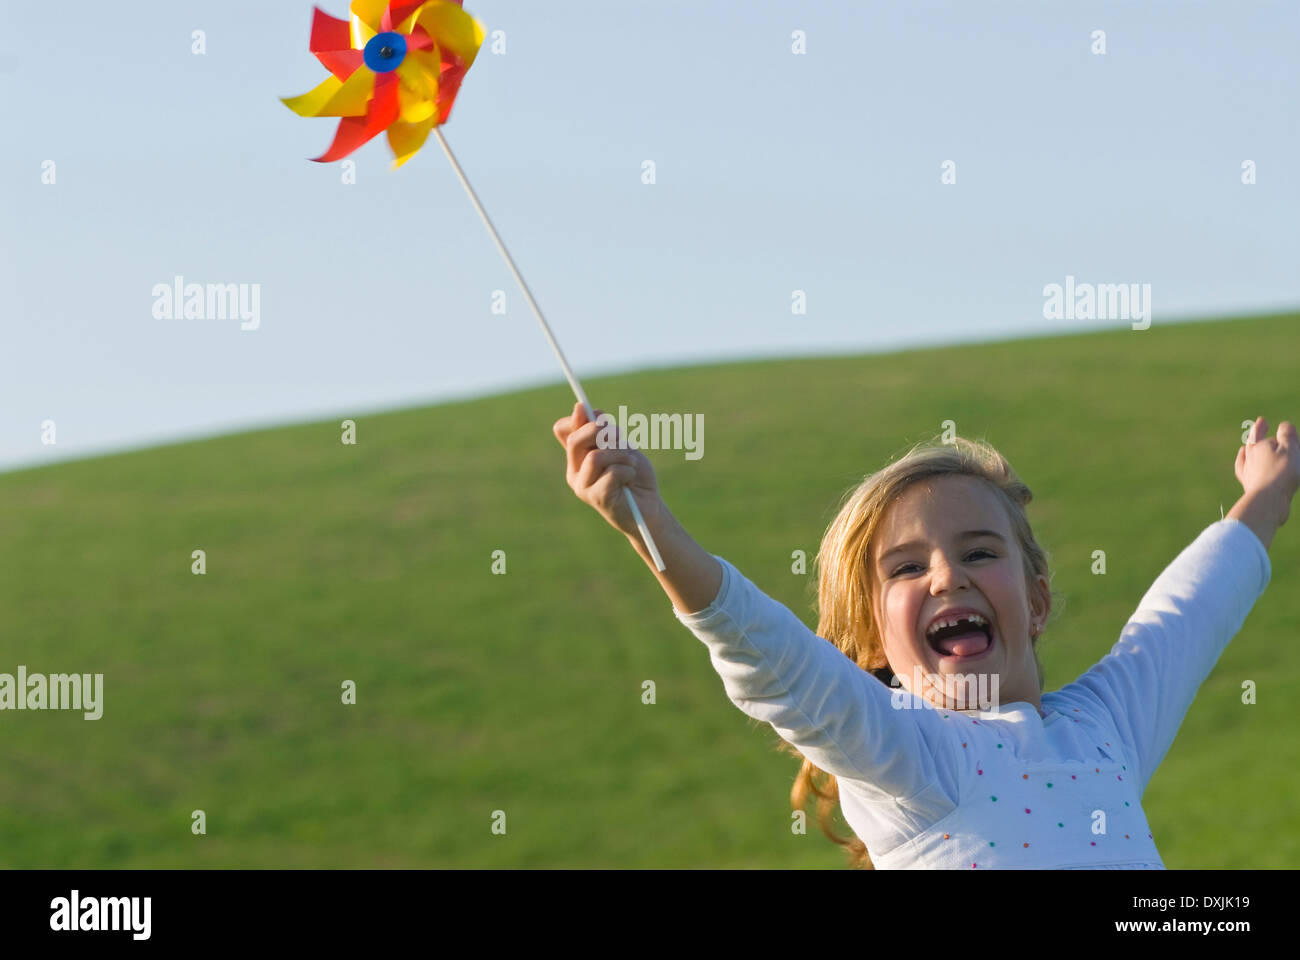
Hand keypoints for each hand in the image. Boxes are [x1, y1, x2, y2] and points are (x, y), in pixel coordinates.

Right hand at [553, 401, 661, 537]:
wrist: (648, 506)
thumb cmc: (634, 474)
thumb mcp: (621, 446)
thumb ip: (603, 432)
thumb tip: (584, 409)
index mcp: (578, 456)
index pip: (562, 430)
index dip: (578, 418)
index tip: (600, 416)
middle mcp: (575, 471)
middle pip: (575, 440)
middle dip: (600, 432)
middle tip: (620, 435)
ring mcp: (583, 486)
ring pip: (595, 457)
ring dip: (620, 454)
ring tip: (632, 462)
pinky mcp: (596, 498)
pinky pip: (611, 473)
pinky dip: (627, 470)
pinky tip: (631, 477)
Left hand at [1235, 417, 1299, 526]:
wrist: (1267, 502)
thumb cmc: (1281, 473)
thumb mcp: (1290, 450)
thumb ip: (1288, 436)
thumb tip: (1284, 425)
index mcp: (1259, 446)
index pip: (1264, 435)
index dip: (1265, 429)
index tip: (1262, 421)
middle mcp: (1250, 457)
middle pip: (1255, 444)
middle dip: (1258, 435)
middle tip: (1260, 423)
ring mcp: (1247, 472)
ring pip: (1248, 457)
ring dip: (1249, 450)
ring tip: (1247, 446)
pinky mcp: (1249, 485)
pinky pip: (1243, 471)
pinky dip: (1243, 464)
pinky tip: (1244, 465)